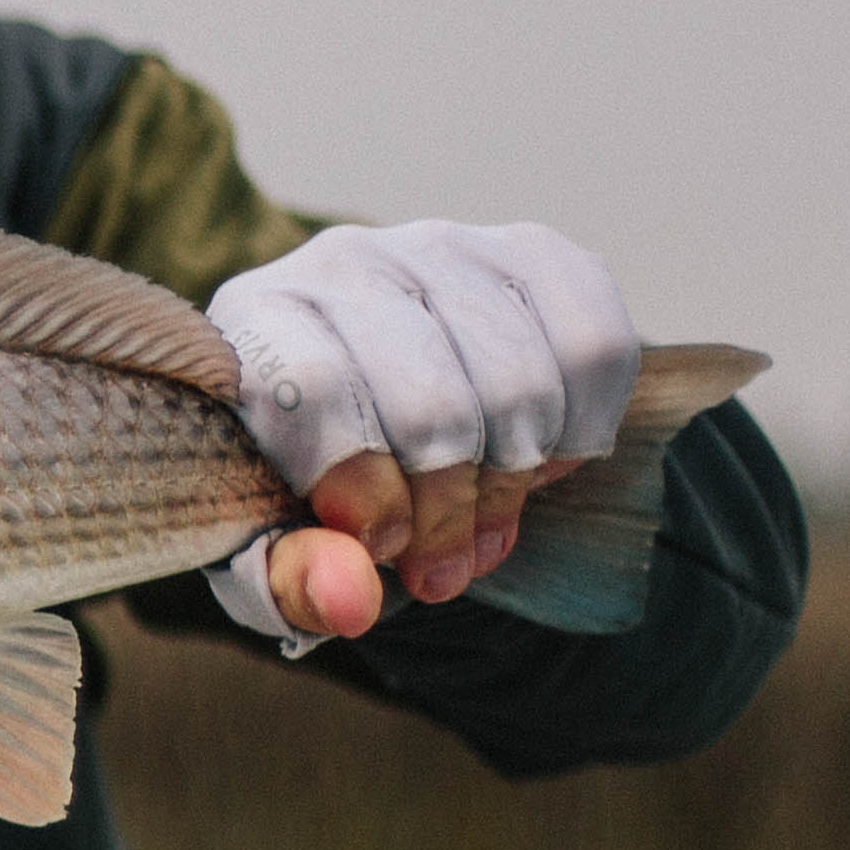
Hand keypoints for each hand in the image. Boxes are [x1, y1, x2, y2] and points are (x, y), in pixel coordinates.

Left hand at [209, 220, 639, 639]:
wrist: (382, 421)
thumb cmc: (306, 486)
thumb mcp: (273, 549)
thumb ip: (292, 579)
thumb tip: (350, 603)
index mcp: (253, 322)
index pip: (319, 391)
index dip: (364, 489)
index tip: (379, 548)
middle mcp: (341, 262)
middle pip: (431, 402)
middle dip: (446, 511)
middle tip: (439, 566)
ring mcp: (442, 247)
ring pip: (520, 382)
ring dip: (511, 485)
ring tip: (478, 529)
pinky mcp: (533, 251)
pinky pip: (596, 348)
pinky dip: (581, 432)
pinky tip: (534, 461)